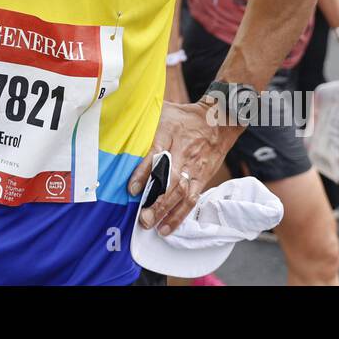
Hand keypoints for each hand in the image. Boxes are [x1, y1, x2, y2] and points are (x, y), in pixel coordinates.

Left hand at [127, 101, 230, 235]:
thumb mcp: (164, 111)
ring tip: (151, 225)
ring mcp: (193, 168)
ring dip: (166, 211)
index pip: (155, 155)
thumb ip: (145, 122)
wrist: (218, 120)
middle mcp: (182, 154)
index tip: (132, 189)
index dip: (143, 173)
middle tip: (142, 216)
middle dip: (156, 200)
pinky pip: (192, 199)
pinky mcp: (202, 178)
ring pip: (181, 193)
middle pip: (170, 179)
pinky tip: (167, 227)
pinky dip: (179, 215)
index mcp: (169, 135)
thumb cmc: (185, 117)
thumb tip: (120, 125)